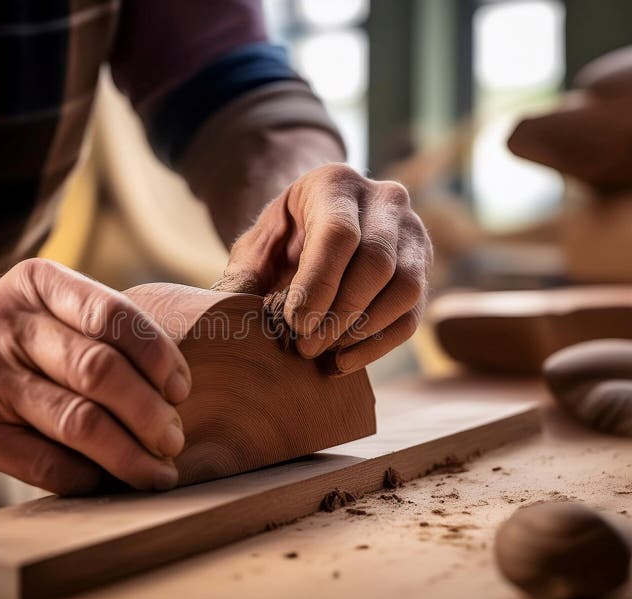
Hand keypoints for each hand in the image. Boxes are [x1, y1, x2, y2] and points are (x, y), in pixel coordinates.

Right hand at [0, 259, 190, 493]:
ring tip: (157, 472)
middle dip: (150, 413)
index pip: (113, 315)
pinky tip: (109, 483)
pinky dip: (87, 478)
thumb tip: (175, 386)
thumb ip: (97, 333)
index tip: (181, 391)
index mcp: (37, 284)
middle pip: (100, 370)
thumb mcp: (41, 314)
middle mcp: (6, 322)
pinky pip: (44, 462)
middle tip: (174, 440)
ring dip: (129, 455)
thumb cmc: (2, 348)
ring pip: (77, 422)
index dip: (159, 357)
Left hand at [216, 163, 430, 373]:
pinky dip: (379, 344)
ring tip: (323, 353)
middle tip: (304, 347)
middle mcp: (384, 200)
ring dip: (363, 330)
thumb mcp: (257, 246)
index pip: (339, 234)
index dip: (318, 284)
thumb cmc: (281, 239)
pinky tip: (343, 361)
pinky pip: (412, 314)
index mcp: (336, 183)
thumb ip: (245, 275)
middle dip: (339, 314)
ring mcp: (411, 233)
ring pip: (404, 289)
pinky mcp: (423, 269)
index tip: (294, 323)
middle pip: (376, 263)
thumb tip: (229, 313)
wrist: (313, 229)